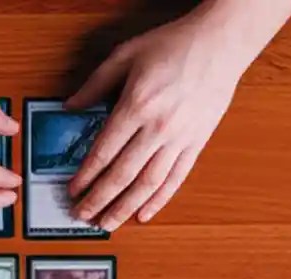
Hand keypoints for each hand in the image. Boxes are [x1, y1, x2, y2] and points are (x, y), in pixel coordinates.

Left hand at [65, 8, 260, 229]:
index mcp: (136, 105)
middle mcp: (158, 127)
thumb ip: (95, 84)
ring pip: (148, 183)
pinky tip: (144, 215)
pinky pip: (175, 178)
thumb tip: (70, 106)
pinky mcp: (196, 143)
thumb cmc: (173, 45)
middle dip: (99, 199)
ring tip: (108, 223)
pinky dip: (159, 200)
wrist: (220, 43)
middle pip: (122, 174)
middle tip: (82, 215)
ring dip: (125, 207)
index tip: (73, 190)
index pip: (104, 151)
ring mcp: (179, 139)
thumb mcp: (126, 54)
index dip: (86, 175)